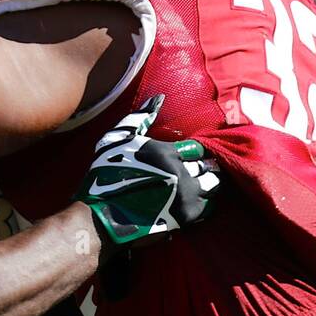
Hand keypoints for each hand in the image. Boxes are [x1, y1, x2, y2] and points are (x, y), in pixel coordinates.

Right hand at [76, 95, 220, 245]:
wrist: (103, 217)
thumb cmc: (105, 177)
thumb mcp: (116, 141)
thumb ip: (139, 119)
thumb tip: (158, 98)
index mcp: (165, 152)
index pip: (197, 147)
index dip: (195, 152)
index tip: (191, 156)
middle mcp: (180, 172)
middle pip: (208, 166)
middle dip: (205, 168)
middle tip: (201, 171)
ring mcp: (185, 195)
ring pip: (213, 186)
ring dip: (209, 185)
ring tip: (202, 186)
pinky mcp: (185, 217)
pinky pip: (209, 208)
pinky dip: (206, 204)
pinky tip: (198, 202)